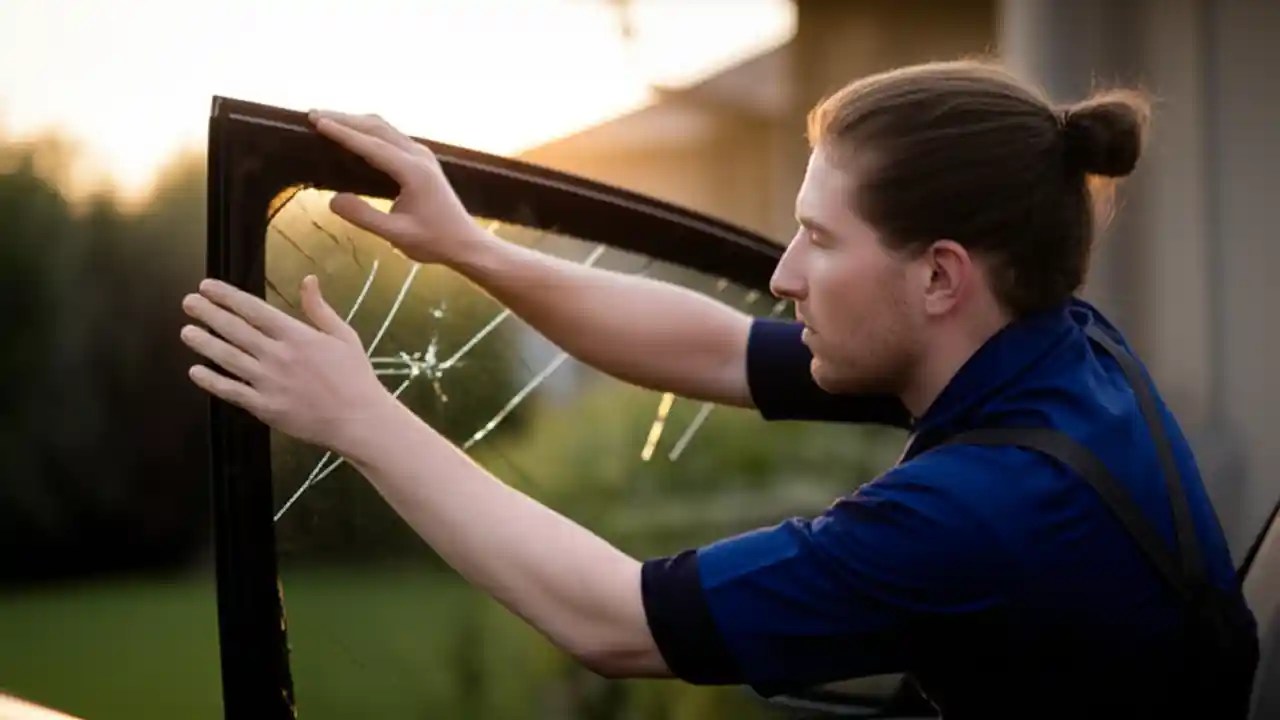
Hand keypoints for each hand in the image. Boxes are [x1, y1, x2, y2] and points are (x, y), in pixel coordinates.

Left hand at [180, 275, 395, 454]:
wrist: (359, 420)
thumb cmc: (355, 377)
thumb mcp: (344, 335)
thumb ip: (320, 309)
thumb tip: (308, 280)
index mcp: (297, 335)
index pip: (253, 310)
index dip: (227, 297)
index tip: (207, 287)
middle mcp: (278, 355)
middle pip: (235, 330)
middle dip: (208, 314)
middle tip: (188, 303)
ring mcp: (269, 382)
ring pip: (228, 358)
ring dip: (204, 343)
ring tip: (186, 332)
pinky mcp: (265, 407)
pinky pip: (232, 391)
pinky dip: (212, 381)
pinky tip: (196, 372)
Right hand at [309, 110, 484, 264]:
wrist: (465, 242)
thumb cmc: (433, 241)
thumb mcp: (396, 235)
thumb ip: (364, 217)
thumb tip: (332, 200)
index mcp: (413, 171)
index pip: (371, 145)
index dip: (343, 133)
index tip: (317, 122)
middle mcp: (418, 156)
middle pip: (377, 127)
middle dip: (345, 119)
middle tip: (314, 115)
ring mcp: (422, 155)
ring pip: (384, 128)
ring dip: (356, 121)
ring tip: (327, 120)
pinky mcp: (422, 160)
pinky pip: (391, 136)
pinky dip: (368, 131)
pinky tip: (354, 135)